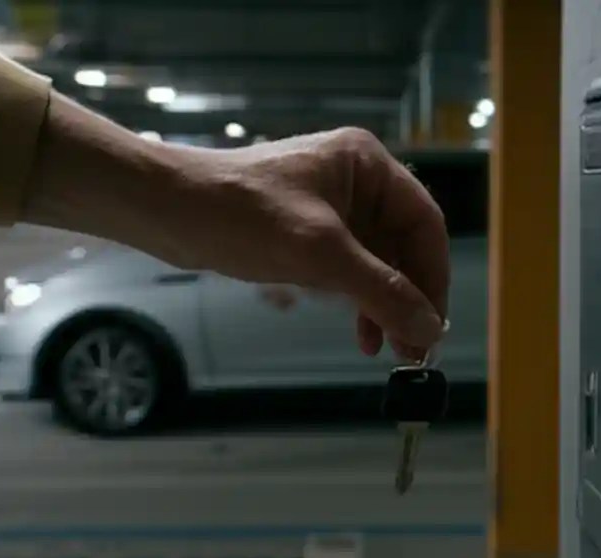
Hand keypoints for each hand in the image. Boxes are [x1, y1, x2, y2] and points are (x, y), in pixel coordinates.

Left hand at [23, 95, 448, 360]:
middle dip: (408, 297)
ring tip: (387, 349)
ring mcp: (330, 203)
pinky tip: (359, 331)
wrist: (166, 209)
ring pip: (377, 260)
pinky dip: (357, 299)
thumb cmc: (241, 216)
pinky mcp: (305, 228)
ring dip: (384, 304)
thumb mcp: (320, 256)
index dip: (433, 276)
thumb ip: (381, 291)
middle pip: (403, 244)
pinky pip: (348, 266)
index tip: (432, 324)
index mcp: (367, 164)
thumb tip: (429, 328)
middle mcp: (355, 178)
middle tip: (413, 349)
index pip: (424, 223)